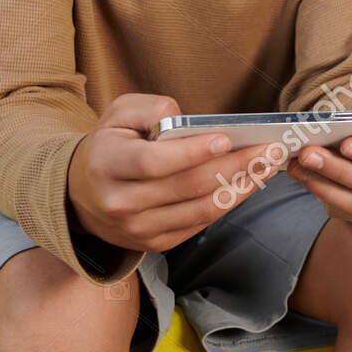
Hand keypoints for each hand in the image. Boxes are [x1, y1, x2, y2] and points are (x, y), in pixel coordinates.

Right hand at [66, 93, 284, 253]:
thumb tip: (183, 120)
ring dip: (242, 187)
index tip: (226, 138)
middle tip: (270, 149)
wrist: (82, 193)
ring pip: (200, 210)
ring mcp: (137, 229)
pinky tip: (249, 182)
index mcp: (107, 164)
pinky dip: (229, 202)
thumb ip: (150, 108)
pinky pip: (200, 223)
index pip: (154, 163)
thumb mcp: (119, 113)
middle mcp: (120, 202)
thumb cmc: (110, 144)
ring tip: (268, 165)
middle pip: (187, 187)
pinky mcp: (155, 243)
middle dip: (235, 167)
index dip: (191, 153)